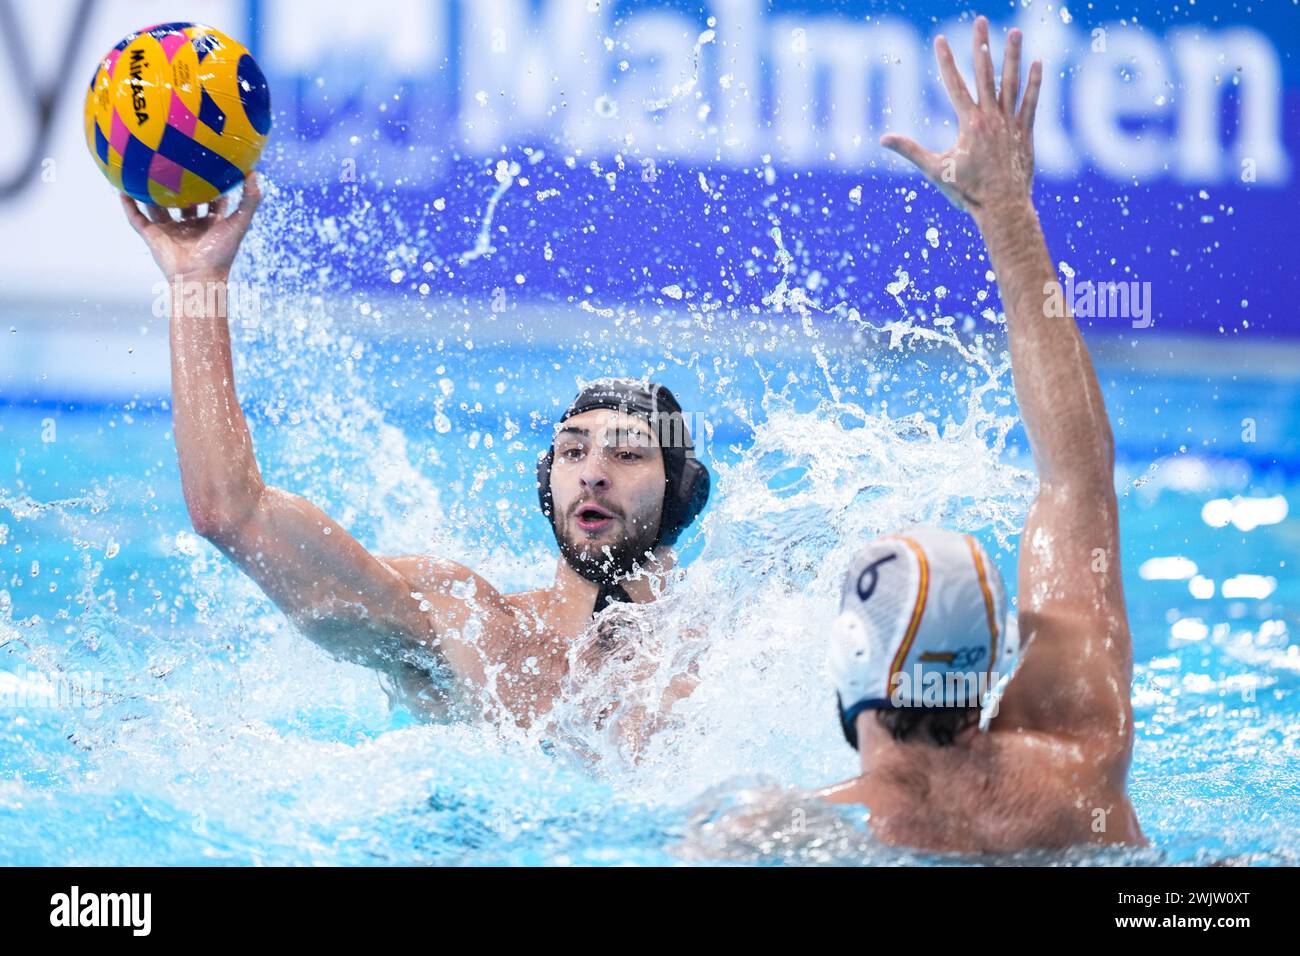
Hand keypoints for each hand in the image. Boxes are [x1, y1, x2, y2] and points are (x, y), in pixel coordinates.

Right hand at [121, 172, 261, 280]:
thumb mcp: (239, 222)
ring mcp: (170, 231)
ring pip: (157, 206)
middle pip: (184, 201)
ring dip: (149, 191)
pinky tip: (121, 187)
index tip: (210, 164)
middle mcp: (190, 227)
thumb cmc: (221, 253)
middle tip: (174, 159)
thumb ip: (250, 200)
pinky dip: (128, 204)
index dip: (213, 185)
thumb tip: (254, 172)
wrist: (198, 276)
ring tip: (142, 168)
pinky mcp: (152, 236)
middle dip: (180, 184)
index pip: (213, 201)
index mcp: (211, 225)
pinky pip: (136, 217)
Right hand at [880, 17, 1041, 216]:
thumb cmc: (967, 192)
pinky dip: (1035, 83)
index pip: (954, 84)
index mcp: (969, 123)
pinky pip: (1032, 102)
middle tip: (981, 21)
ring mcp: (1011, 123)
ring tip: (1015, 32)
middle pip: (985, 73)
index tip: (940, 39)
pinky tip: (1038, 63)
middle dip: (981, 45)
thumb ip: (910, 150)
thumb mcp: (935, 170)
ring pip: (1012, 82)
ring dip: (1013, 56)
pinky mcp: (1026, 132)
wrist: (1002, 208)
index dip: (946, 61)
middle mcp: (991, 117)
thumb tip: (883, 140)